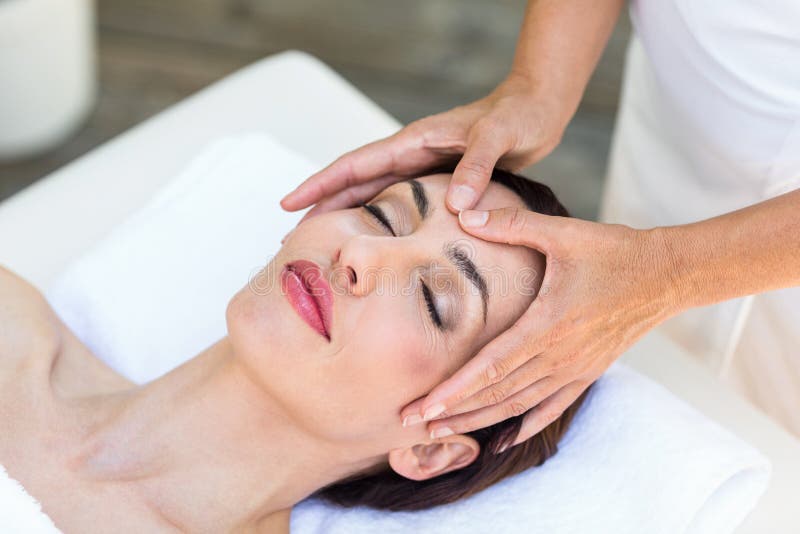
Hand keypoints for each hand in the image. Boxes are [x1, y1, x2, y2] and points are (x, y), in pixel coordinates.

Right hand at [280, 73, 565, 220]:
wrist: (536, 111)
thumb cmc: (517, 116)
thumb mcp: (499, 137)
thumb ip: (476, 168)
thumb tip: (456, 208)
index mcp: (413, 141)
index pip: (355, 163)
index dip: (321, 184)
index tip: (290, 204)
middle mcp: (410, 155)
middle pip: (354, 183)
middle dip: (321, 207)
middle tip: (292, 238)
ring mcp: (421, 168)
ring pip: (373, 195)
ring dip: (346, 216)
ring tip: (324, 243)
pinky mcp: (438, 181)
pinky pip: (399, 203)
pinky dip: (381, 220)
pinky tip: (375, 239)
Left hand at [400, 207, 682, 451]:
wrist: (667, 274)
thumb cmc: (614, 251)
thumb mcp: (563, 232)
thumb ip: (511, 224)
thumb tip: (465, 212)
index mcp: (548, 324)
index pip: (491, 366)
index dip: (455, 390)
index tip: (422, 408)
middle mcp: (560, 356)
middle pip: (497, 394)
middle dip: (452, 412)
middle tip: (411, 424)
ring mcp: (575, 369)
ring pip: (519, 405)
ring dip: (479, 421)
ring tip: (442, 433)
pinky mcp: (587, 373)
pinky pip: (551, 407)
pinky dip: (524, 424)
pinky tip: (502, 440)